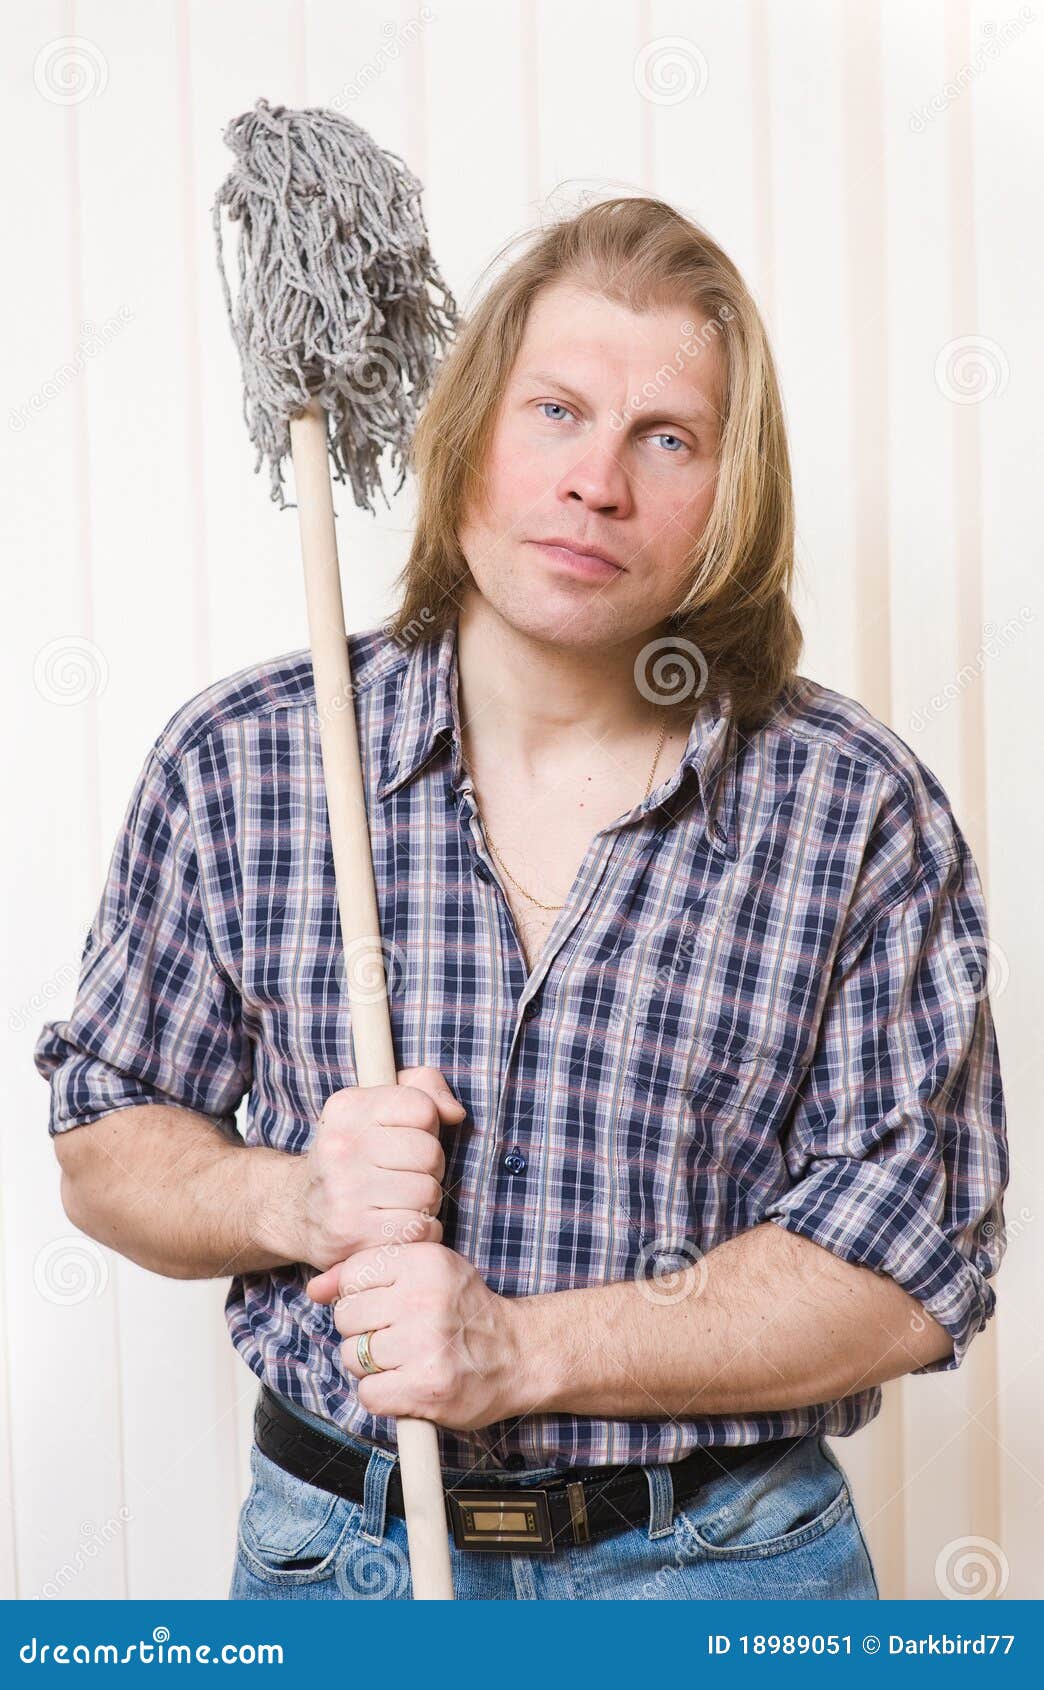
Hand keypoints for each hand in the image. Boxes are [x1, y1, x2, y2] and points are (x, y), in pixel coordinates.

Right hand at [259, 1066, 466, 1271]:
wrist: (296, 1210)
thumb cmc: (354, 1155)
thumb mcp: (377, 1108)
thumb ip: (425, 1090)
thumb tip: (456, 1113)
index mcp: (348, 1108)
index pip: (423, 1108)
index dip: (427, 1127)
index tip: (404, 1139)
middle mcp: (340, 1146)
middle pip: (430, 1153)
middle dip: (427, 1169)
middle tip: (402, 1176)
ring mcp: (344, 1191)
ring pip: (428, 1192)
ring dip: (424, 1203)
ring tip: (397, 1201)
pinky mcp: (352, 1233)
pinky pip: (421, 1228)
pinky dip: (420, 1231)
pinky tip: (396, 1226)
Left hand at [305, 1242, 526, 1430]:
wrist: (519, 1355)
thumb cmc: (466, 1312)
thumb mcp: (427, 1272)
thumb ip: (368, 1272)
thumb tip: (314, 1289)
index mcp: (424, 1261)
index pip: (353, 1275)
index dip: (360, 1296)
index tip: (384, 1307)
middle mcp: (424, 1299)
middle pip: (346, 1317)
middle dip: (363, 1331)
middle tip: (396, 1336)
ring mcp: (425, 1345)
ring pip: (353, 1356)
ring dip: (370, 1366)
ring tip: (403, 1361)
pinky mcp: (425, 1387)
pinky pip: (368, 1393)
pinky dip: (381, 1395)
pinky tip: (405, 1385)